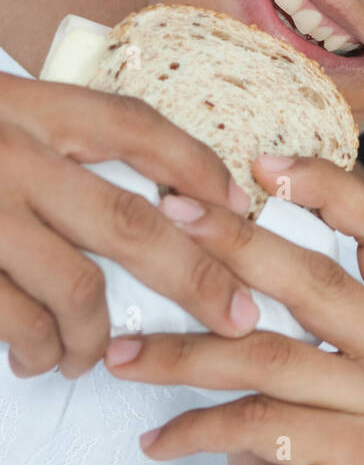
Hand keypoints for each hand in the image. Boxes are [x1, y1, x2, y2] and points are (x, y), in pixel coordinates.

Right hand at [0, 72, 257, 379]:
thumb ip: (49, 141)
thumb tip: (153, 197)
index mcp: (26, 106)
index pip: (132, 124)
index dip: (195, 163)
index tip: (239, 203)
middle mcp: (8, 151)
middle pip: (129, 219)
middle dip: (197, 275)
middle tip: (238, 316)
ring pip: (73, 288)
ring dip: (99, 335)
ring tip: (97, 355)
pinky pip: (15, 321)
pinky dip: (39, 349)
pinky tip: (39, 359)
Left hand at [104, 156, 363, 464]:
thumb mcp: (325, 395)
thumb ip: (307, 328)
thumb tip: (225, 246)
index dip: (327, 187)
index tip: (258, 162)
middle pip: (322, 281)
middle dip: (234, 242)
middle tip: (169, 219)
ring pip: (274, 353)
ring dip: (185, 351)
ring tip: (126, 354)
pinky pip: (256, 420)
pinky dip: (193, 426)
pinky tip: (157, 439)